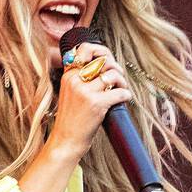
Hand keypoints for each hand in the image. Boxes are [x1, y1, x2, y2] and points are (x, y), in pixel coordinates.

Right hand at [47, 41, 133, 161]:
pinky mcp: (96, 104)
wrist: (65, 141)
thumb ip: (81, 79)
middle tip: (118, 79)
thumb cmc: (71, 120)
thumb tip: (104, 65)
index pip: (85, 49)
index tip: (108, 61)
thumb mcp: (69, 94)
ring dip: (122, 81)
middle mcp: (75, 80)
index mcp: (68, 75)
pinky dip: (126, 95)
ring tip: (121, 89)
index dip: (101, 50)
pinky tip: (125, 99)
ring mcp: (85, 92)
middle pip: (103, 60)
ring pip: (113, 74)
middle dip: (116, 67)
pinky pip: (119, 92)